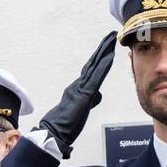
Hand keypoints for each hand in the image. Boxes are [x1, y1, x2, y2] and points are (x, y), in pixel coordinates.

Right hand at [38, 31, 116, 157]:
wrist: (54, 131)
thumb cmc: (66, 124)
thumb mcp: (82, 109)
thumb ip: (90, 100)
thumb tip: (98, 94)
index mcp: (78, 88)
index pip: (91, 70)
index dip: (99, 58)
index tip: (107, 47)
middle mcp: (79, 83)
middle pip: (93, 63)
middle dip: (102, 48)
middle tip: (111, 36)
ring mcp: (81, 87)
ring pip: (95, 65)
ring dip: (104, 51)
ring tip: (112, 39)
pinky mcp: (84, 93)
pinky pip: (97, 76)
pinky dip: (104, 65)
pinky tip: (110, 56)